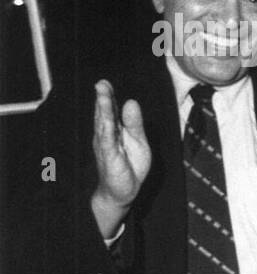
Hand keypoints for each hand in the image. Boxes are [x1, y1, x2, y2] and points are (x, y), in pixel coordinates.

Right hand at [90, 79, 151, 238]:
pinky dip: (107, 131)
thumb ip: (134, 123)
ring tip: (103, 95)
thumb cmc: (130, 165)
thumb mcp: (138, 141)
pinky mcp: (110, 158)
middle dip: (102, 99)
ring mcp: (106, 146)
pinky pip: (108, 142)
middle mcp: (106, 136)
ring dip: (103, 110)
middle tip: (101, 83)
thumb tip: (131, 102)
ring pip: (104, 125)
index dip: (107, 97)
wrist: (124, 191)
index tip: (104, 83)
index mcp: (114, 131)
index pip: (110, 111)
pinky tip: (106, 120)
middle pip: (104, 115)